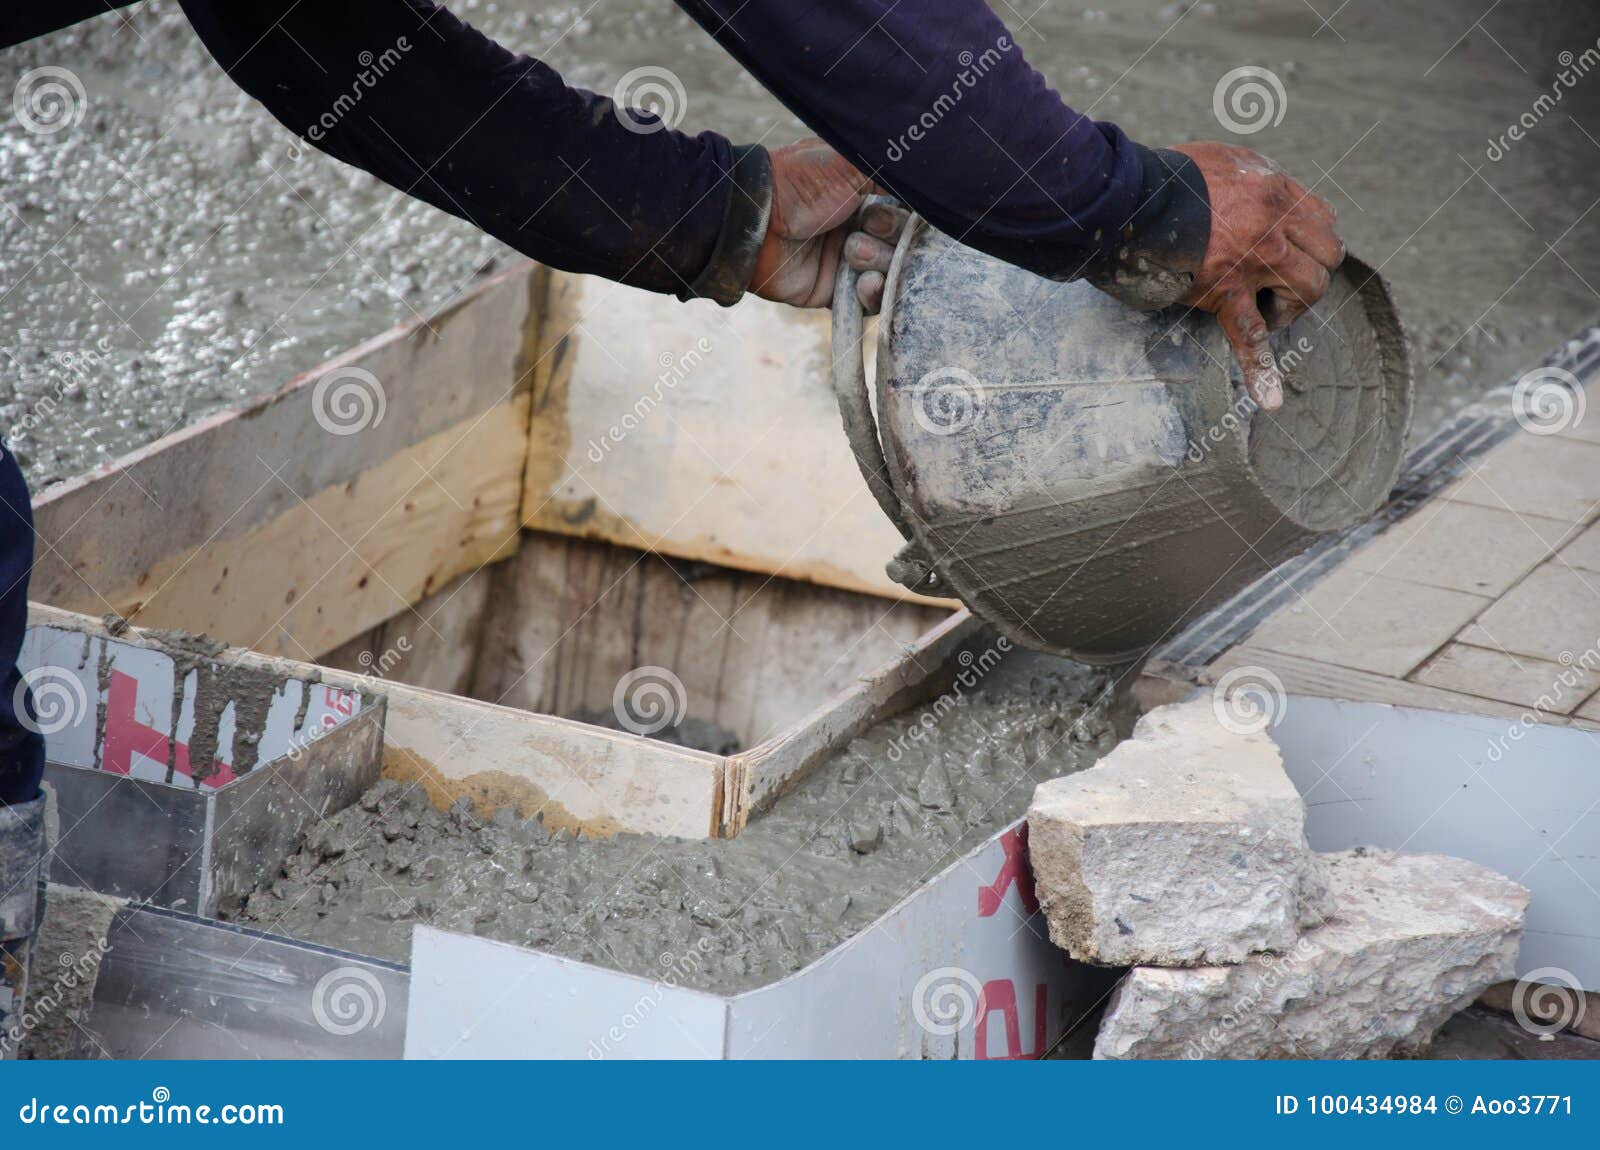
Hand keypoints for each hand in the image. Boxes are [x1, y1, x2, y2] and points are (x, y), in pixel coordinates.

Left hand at [750, 138, 905, 311]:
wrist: (756, 223)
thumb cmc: (800, 183)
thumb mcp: (852, 163)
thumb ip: (895, 170)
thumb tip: (936, 177)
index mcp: (871, 193)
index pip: (915, 212)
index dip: (915, 217)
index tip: (906, 211)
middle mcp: (866, 226)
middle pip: (909, 243)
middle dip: (893, 236)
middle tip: (866, 225)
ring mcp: (854, 260)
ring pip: (894, 272)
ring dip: (878, 261)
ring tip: (851, 251)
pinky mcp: (841, 292)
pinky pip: (874, 301)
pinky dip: (874, 293)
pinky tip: (863, 282)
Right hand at [1170, 141, 1344, 410]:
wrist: (1137, 200)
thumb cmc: (1175, 177)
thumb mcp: (1228, 160)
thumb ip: (1256, 177)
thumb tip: (1265, 191)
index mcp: (1278, 192)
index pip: (1322, 218)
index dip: (1312, 236)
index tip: (1294, 245)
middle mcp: (1276, 227)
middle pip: (1326, 256)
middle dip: (1310, 269)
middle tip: (1283, 278)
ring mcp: (1254, 264)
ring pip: (1305, 292)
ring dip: (1294, 303)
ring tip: (1271, 309)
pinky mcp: (1225, 293)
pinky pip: (1248, 337)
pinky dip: (1260, 371)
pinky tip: (1271, 400)